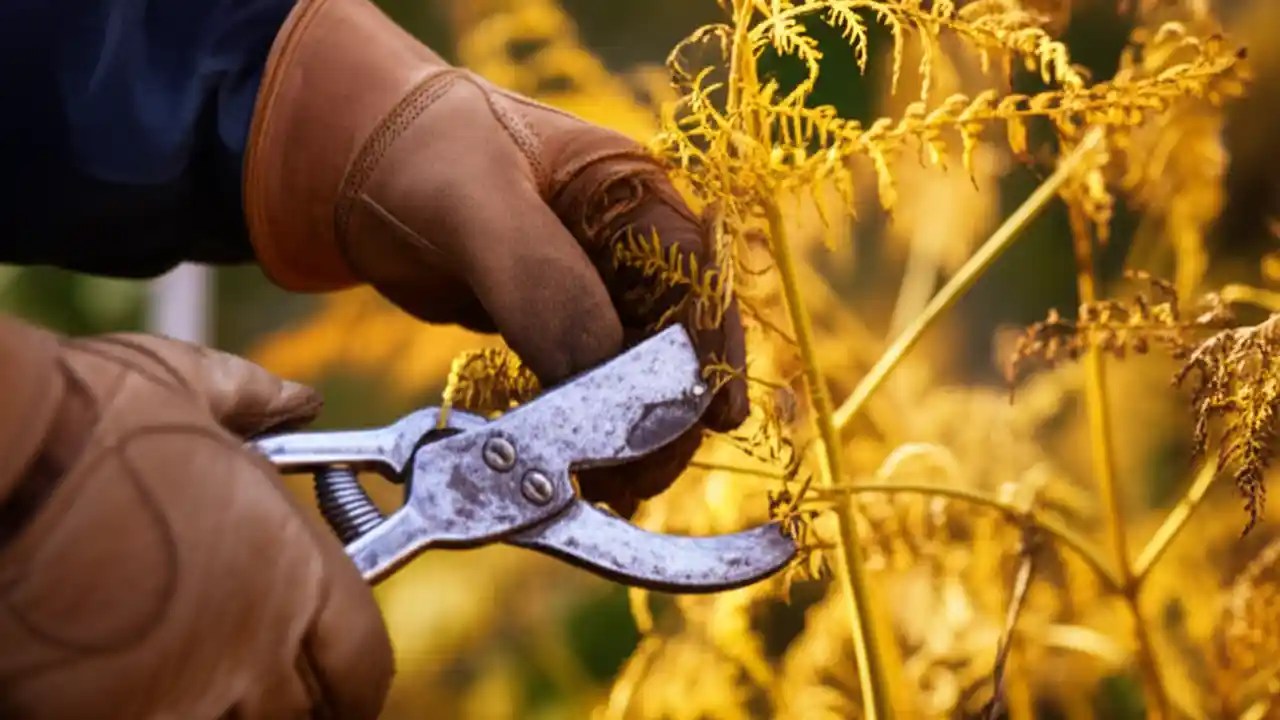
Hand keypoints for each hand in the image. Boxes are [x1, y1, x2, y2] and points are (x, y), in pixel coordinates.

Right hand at [0, 318, 391, 718]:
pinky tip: (111, 679)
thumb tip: (300, 399)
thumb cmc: (84, 411)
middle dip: (286, 700)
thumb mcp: (188, 383)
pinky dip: (140, 713)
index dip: (352, 676)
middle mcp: (252, 642)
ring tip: (181, 675)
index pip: (364, 665)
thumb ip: (256, 400)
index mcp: (295, 568)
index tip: (334, 674)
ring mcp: (177, 693)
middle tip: (251, 673)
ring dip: (215, 708)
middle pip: (304, 715)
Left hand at [244, 0, 747, 516]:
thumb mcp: (477, 202)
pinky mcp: (558, 331)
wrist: (361, 171)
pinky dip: (588, 430)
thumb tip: (594, 372)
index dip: (711, 354)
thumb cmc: (421, 158)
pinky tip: (585, 470)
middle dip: (666, 412)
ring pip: (639, 377)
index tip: (713, 422)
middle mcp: (630, 247)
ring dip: (631, 433)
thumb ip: (539, 281)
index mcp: (634, 194)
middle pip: (677, 341)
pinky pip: (590, 390)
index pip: (696, 283)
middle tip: (638, 477)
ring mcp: (596, 293)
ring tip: (613, 489)